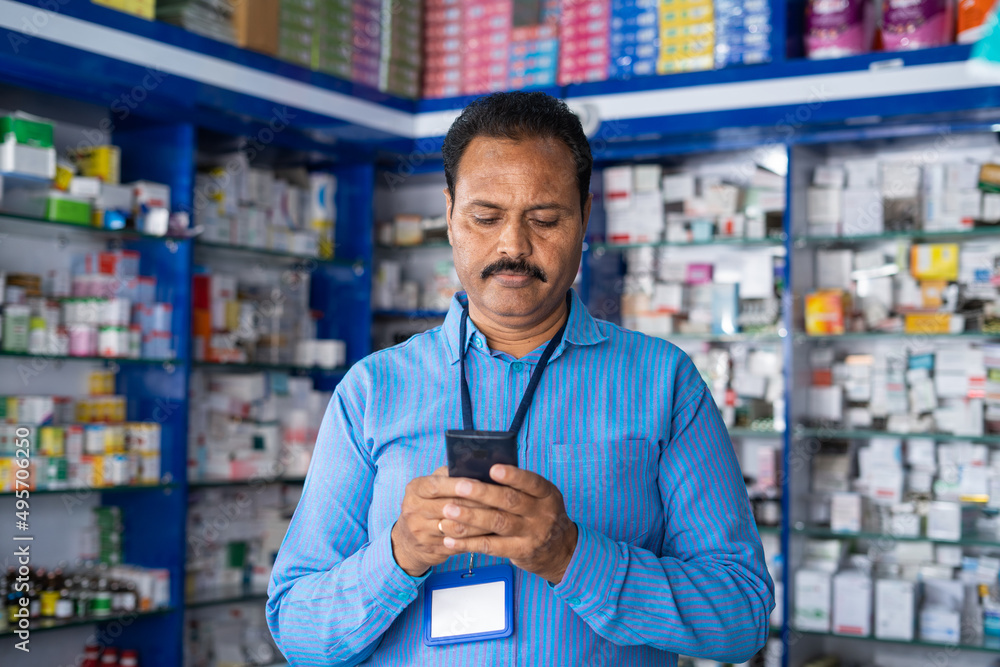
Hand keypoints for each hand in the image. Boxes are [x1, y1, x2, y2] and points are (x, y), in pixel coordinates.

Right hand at [390, 466, 492, 576]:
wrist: (407, 540)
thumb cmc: (426, 505)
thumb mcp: (430, 487)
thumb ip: (447, 476)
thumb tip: (475, 467)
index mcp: (415, 490)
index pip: (436, 485)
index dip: (458, 485)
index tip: (478, 483)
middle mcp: (413, 510)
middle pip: (450, 507)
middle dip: (477, 503)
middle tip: (499, 500)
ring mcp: (421, 532)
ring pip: (456, 528)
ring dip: (481, 523)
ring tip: (499, 517)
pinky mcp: (431, 549)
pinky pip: (458, 544)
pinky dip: (476, 538)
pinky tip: (491, 533)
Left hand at [437, 465, 577, 584]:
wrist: (560, 550)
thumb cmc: (540, 515)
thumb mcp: (540, 497)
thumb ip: (518, 487)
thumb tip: (480, 472)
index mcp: (547, 494)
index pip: (531, 482)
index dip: (513, 476)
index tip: (492, 469)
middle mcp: (542, 513)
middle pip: (510, 501)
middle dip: (483, 493)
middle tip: (459, 486)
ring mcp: (532, 534)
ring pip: (497, 523)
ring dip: (470, 517)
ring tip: (448, 511)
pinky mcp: (520, 552)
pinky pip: (491, 547)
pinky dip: (469, 543)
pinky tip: (451, 539)